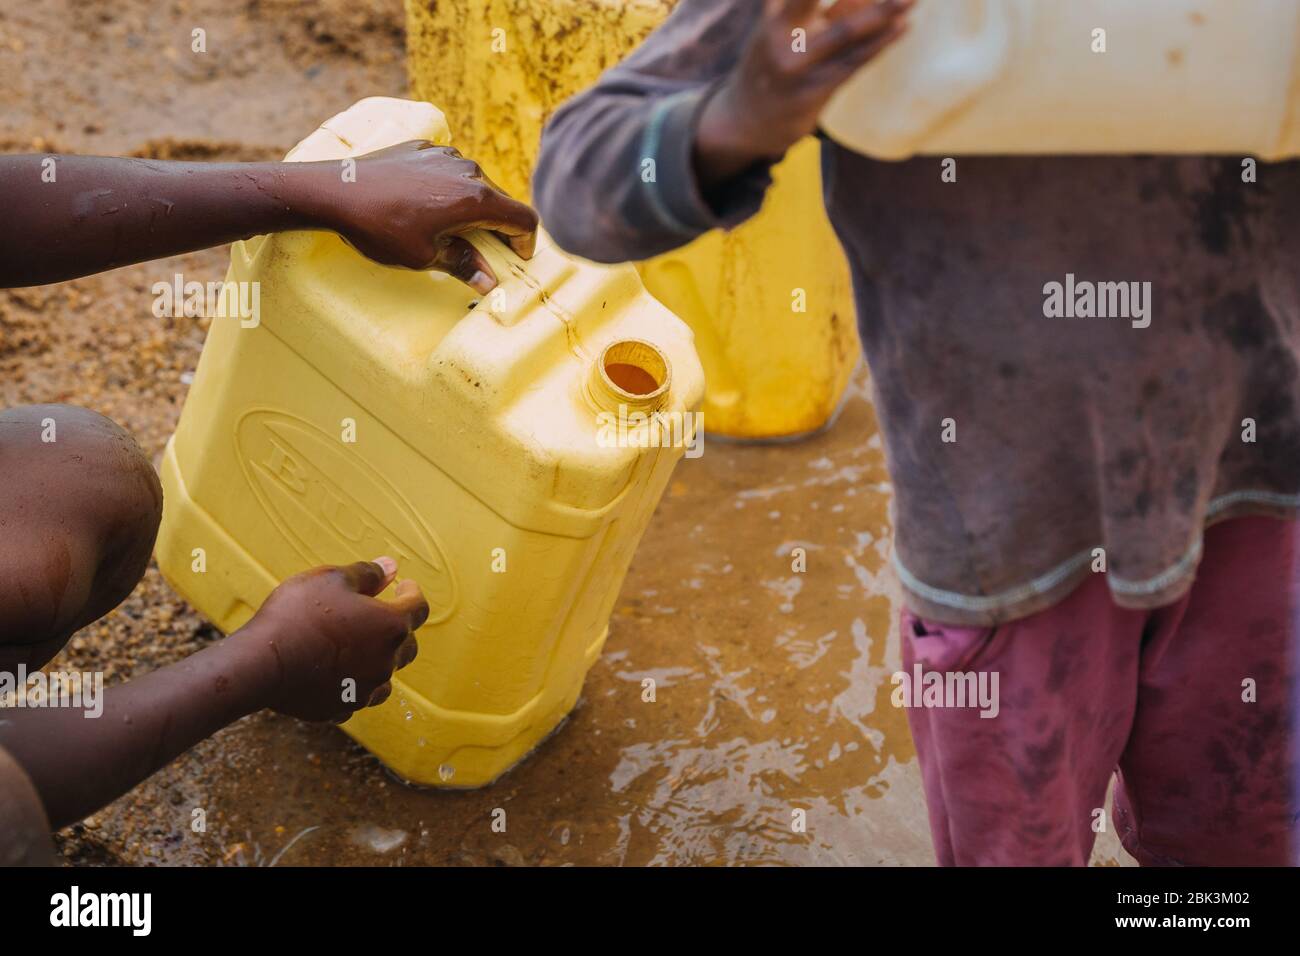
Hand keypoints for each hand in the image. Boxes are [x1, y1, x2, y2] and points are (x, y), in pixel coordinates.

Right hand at [234, 557, 429, 721]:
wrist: (261, 663)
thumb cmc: (298, 613)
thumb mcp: (332, 579)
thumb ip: (367, 573)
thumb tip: (391, 566)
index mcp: (390, 626)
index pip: (418, 607)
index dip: (412, 593)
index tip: (404, 586)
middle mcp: (386, 661)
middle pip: (408, 644)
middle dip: (399, 629)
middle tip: (381, 616)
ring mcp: (365, 689)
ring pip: (386, 675)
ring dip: (380, 660)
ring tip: (363, 648)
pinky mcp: (341, 707)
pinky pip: (356, 696)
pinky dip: (353, 684)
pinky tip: (339, 674)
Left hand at [325, 141, 539, 293]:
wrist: (336, 191)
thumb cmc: (380, 228)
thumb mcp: (425, 257)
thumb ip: (464, 266)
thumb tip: (489, 282)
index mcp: (475, 198)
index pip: (524, 218)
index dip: (526, 243)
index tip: (515, 258)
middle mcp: (468, 170)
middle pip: (501, 202)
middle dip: (498, 229)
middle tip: (482, 254)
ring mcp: (446, 155)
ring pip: (476, 185)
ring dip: (473, 209)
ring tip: (448, 231)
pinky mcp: (425, 148)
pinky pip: (451, 172)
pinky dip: (450, 191)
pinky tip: (425, 208)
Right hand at [695, 0, 912, 187]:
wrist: (749, 120)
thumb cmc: (780, 59)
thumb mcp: (792, 26)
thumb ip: (832, 6)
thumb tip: (876, 1)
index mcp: (775, 8)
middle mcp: (779, 32)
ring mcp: (794, 64)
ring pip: (845, 31)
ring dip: (883, 11)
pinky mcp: (810, 92)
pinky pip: (852, 63)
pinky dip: (880, 43)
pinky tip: (903, 26)